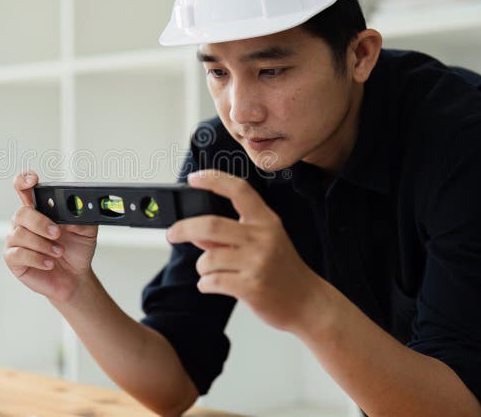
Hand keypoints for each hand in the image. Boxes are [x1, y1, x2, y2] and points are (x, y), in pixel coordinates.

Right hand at [4, 170, 98, 302]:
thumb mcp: (87, 230)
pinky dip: (37, 258)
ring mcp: (16, 240)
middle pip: (22, 213)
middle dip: (41, 223)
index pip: (24, 188)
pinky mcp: (13, 259)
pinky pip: (19, 254)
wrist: (75, 277)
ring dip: (43, 245)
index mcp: (38, 209)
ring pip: (21, 235)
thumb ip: (81, 216)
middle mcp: (23, 222)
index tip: (33, 179)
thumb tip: (76, 207)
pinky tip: (49, 262)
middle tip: (57, 233)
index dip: (24, 180)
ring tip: (58, 252)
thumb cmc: (77, 250)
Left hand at [165, 169, 320, 331]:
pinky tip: (214, 285)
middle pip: (211, 225)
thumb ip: (228, 237)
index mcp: (266, 221)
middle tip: (172, 234)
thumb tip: (194, 234)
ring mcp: (258, 262)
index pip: (239, 190)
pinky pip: (211, 281)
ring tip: (213, 273)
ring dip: (202, 267)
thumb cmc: (283, 272)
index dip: (213, 180)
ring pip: (207, 259)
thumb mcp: (262, 245)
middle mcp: (263, 238)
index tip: (193, 178)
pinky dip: (205, 284)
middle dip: (184, 229)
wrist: (308, 303)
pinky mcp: (252, 287)